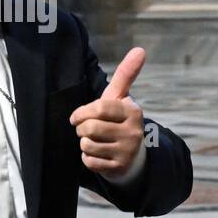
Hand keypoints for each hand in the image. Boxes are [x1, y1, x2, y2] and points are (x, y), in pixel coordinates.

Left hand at [68, 47, 146, 176]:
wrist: (132, 156)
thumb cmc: (119, 121)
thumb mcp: (120, 98)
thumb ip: (126, 74)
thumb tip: (140, 49)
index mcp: (133, 112)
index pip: (99, 108)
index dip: (81, 112)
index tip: (77, 116)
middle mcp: (133, 132)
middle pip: (90, 128)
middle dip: (81, 129)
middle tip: (86, 129)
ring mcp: (127, 152)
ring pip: (87, 145)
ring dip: (84, 143)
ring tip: (93, 141)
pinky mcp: (118, 168)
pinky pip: (89, 161)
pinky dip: (87, 158)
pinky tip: (97, 154)